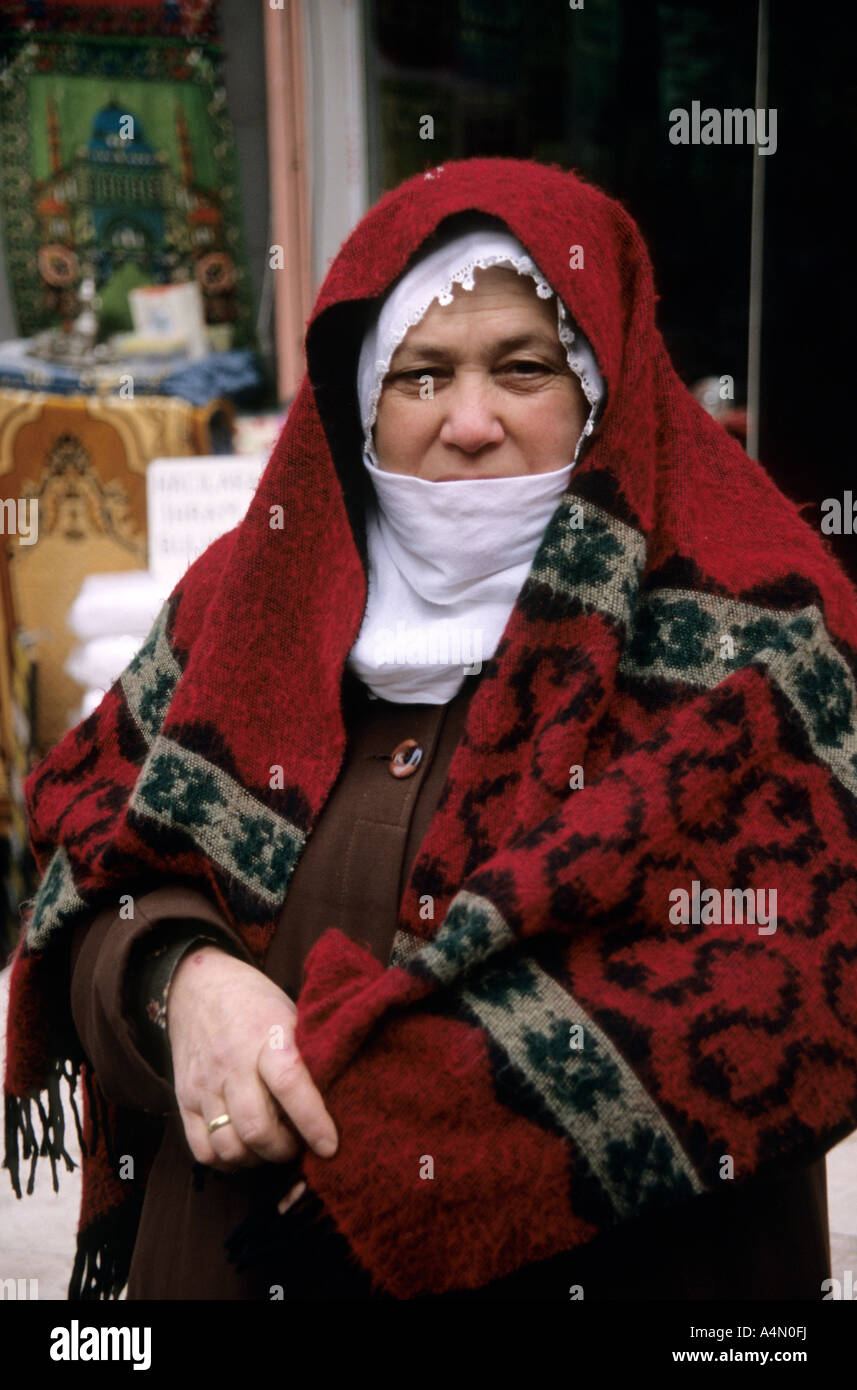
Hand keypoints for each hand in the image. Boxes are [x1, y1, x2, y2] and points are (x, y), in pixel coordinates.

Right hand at [166, 945, 337, 1172]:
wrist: (199, 986)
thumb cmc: (256, 1003)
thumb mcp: (290, 1015)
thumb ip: (307, 1054)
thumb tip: (337, 1098)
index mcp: (267, 1037)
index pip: (290, 1084)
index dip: (312, 1122)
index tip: (330, 1146)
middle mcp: (232, 1063)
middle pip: (256, 1128)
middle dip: (284, 1149)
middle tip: (299, 1144)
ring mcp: (204, 1084)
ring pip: (229, 1146)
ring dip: (257, 1158)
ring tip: (272, 1146)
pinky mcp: (184, 1099)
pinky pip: (202, 1149)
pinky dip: (226, 1160)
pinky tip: (243, 1148)